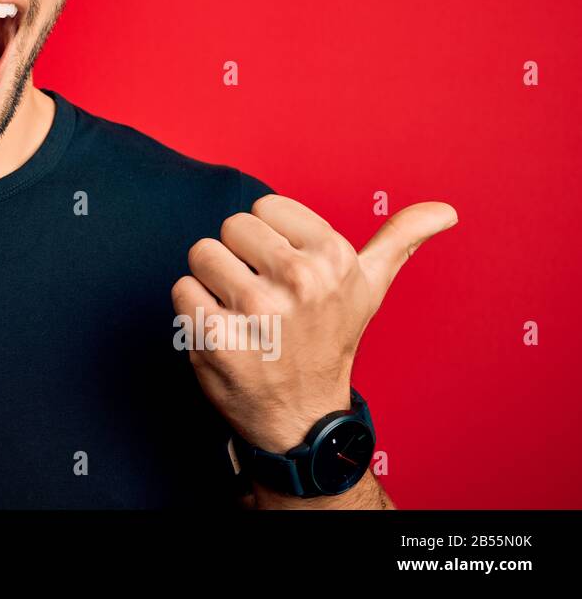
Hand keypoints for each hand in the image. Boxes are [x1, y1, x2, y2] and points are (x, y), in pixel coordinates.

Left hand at [171, 194, 457, 452]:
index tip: (286, 273)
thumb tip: (444, 210)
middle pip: (231, 226)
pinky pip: (182, 289)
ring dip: (212, 284)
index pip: (265, 206)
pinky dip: (192, 310)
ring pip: (202, 254)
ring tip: (241, 314)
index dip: (269, 240)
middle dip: (239, 259)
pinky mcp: (218, 337)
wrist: (305, 419)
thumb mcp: (370, 289)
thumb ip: (399, 241)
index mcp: (333, 257)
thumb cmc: (329, 342)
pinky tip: (221, 332)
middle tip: (262, 299)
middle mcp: (301, 280)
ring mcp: (259, 311)